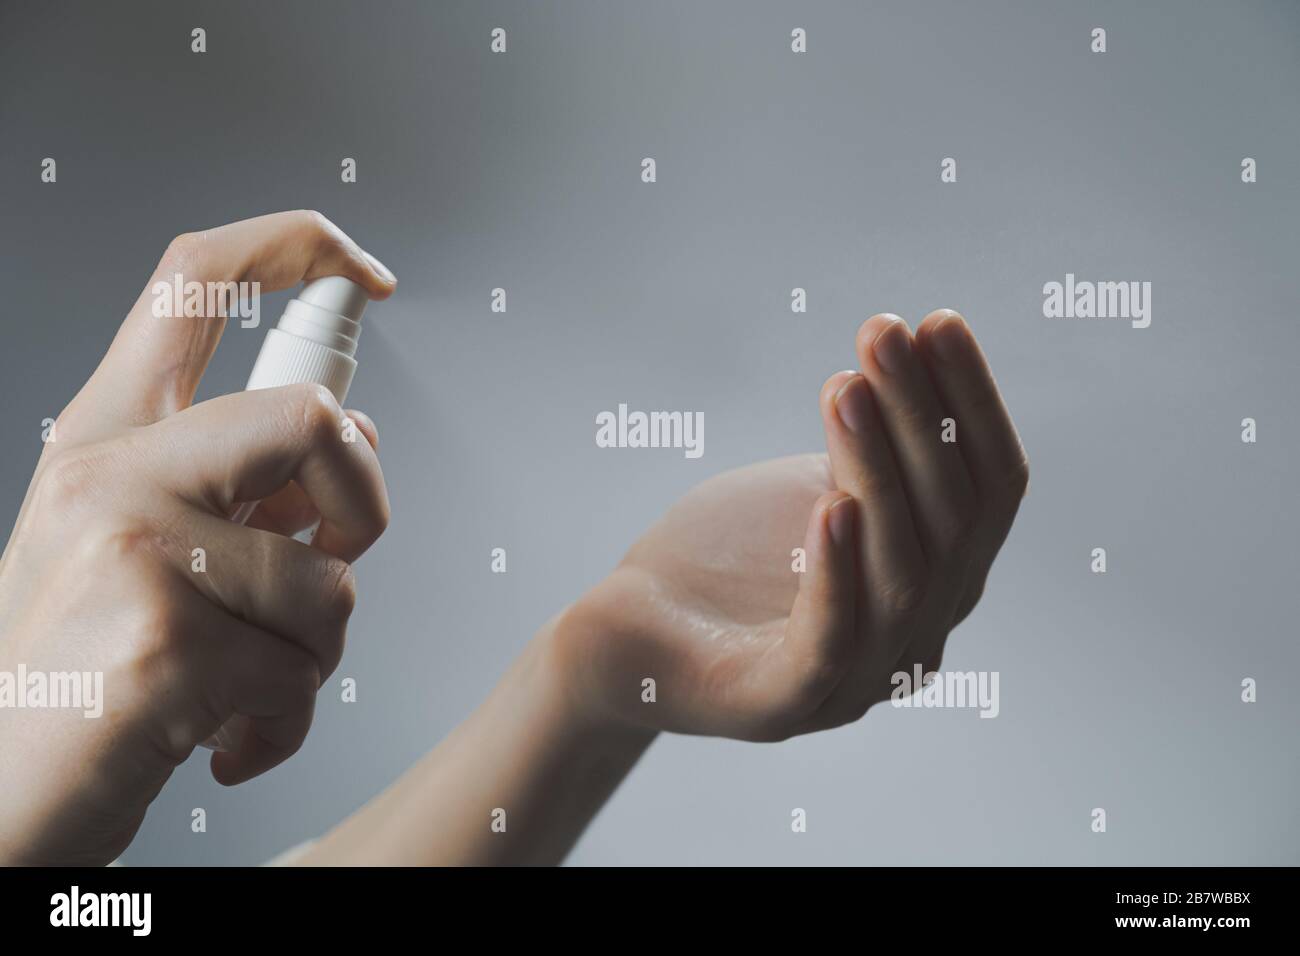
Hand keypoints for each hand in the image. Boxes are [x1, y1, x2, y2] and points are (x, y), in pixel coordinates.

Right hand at [0, 211, 394, 864]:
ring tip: (244, 682)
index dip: (293, 245)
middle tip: (327, 563)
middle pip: (314, 420)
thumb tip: (352, 438)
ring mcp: (133, 549)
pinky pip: (306, 670)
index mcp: (106, 437)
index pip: (196, 279)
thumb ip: (231, 483)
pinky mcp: (165, 638)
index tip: (365, 271)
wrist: (2, 794)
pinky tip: (229, 738)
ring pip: (331, 580)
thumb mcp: (134, 546)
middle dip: (364, 507)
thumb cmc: (85, 672)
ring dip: (315, 653)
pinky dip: (290, 720)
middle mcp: (111, 474)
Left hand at [557, 311, 1027, 740]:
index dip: (972, 405)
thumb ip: (871, 455)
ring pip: (899, 571)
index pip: (986, 491)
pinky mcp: (781, 706)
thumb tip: (908, 366)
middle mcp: (915, 638)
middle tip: (883, 333)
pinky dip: (836, 570)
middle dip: (923, 418)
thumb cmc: (723, 556)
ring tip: (845, 388)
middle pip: (951, 523)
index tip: (938, 323)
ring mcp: (854, 681)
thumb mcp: (811, 489)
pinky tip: (829, 504)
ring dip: (875, 469)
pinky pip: (829, 641)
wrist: (625, 632)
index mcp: (935, 583)